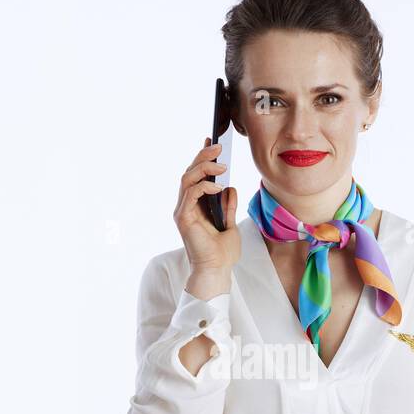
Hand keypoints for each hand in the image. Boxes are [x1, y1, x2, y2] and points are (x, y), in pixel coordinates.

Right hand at [173, 137, 239, 285]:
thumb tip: (230, 187)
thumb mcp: (230, 223)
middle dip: (203, 156)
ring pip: (187, 178)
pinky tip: (218, 186)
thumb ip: (228, 205)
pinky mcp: (183, 217)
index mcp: (196, 206)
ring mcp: (183, 211)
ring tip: (222, 165)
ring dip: (204, 167)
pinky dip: (204, 186)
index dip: (202, 158)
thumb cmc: (222, 253)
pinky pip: (191, 193)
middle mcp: (186, 206)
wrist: (217, 271)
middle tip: (218, 147)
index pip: (196, 176)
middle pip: (190, 172)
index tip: (213, 143)